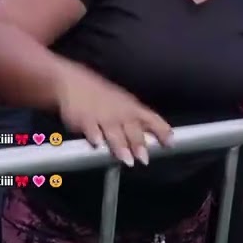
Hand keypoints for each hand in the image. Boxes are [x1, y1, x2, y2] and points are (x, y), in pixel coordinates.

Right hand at [56, 63, 171, 165]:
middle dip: (138, 144)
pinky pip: (91, 129)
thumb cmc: (103, 97)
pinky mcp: (84, 119)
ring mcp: (102, 116)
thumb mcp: (125, 105)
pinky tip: (98, 144)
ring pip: (113, 132)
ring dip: (120, 146)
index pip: (151, 119)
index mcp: (132, 108)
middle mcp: (120, 112)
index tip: (170, 143)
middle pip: (132, 130)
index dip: (161, 131)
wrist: (73, 83)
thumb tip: (157, 138)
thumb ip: (139, 122)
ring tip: (126, 160)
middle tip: (144, 158)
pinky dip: (94, 136)